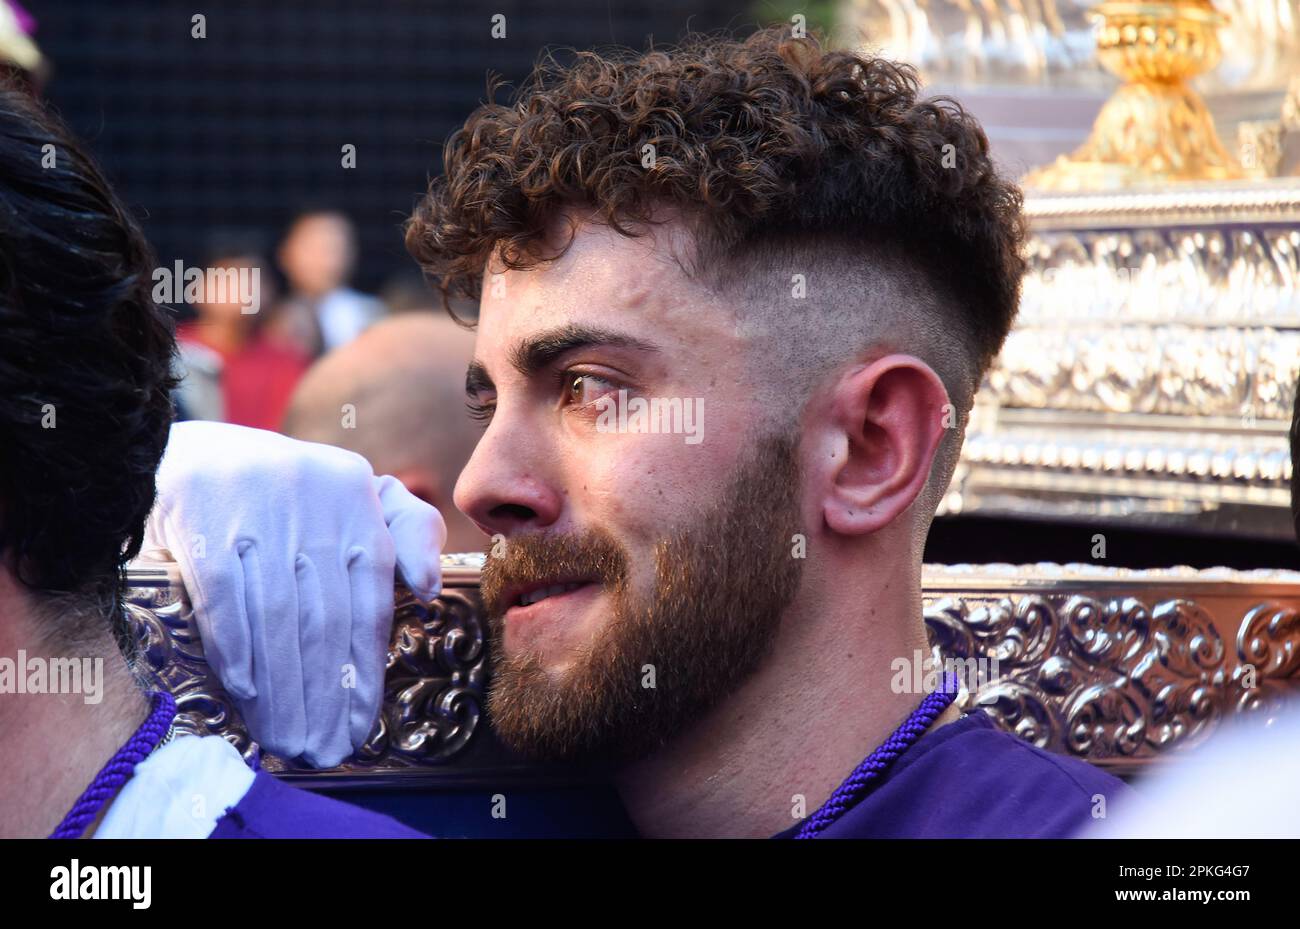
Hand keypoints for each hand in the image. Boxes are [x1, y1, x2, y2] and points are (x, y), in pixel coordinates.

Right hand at [143, 421, 445, 766]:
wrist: (191, 450)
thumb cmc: (287, 490)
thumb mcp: (357, 495)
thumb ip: (410, 531)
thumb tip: (428, 586)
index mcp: (359, 497)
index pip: (368, 600)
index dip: (364, 671)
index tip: (359, 727)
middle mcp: (317, 498)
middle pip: (323, 618)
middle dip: (323, 693)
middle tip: (320, 749)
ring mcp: (259, 505)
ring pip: (278, 616)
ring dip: (281, 687)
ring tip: (284, 738)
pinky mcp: (204, 516)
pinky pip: (226, 596)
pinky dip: (236, 647)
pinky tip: (244, 693)